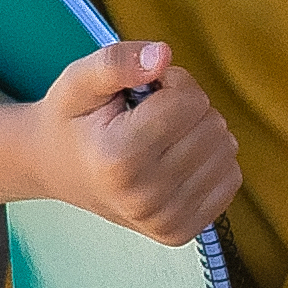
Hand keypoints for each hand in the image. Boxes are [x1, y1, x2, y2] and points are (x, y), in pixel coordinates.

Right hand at [19, 38, 242, 247]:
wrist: (56, 169)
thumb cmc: (72, 121)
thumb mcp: (79, 81)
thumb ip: (117, 61)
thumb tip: (163, 55)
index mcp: (117, 159)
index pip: (188, 101)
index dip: (171, 83)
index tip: (144, 93)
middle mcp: (143, 198)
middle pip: (211, 124)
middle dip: (187, 107)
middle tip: (150, 116)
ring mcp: (164, 220)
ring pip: (226, 149)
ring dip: (200, 133)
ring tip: (160, 138)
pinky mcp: (182, 231)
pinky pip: (231, 178)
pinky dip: (209, 161)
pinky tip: (175, 160)